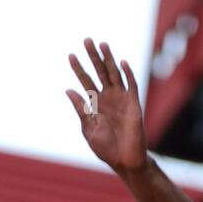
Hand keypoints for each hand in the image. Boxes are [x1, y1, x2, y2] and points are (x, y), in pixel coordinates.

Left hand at [66, 39, 146, 172]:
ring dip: (108, 59)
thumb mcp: (89, 129)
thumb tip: (69, 90)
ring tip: (102, 44)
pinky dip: (127, 74)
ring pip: (114, 74)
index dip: (78, 69)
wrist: (124, 161)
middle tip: (86, 40)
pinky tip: (121, 63)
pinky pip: (131, 86)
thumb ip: (81, 109)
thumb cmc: (106, 148)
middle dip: (93, 57)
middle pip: (99, 72)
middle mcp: (108, 98)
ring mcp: (121, 99)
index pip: (86, 82)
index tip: (71, 55)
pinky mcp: (133, 104)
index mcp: (96, 104)